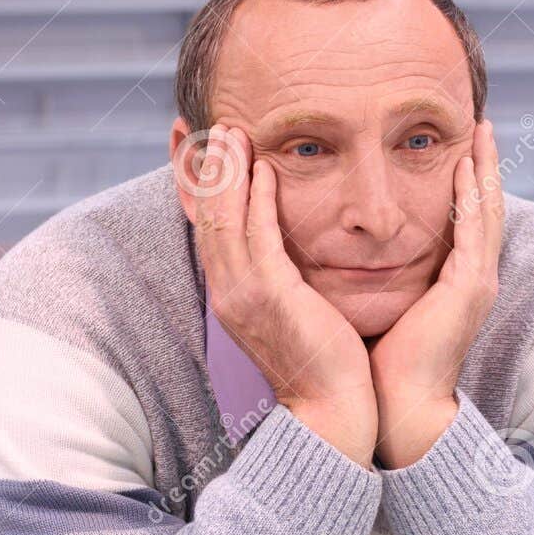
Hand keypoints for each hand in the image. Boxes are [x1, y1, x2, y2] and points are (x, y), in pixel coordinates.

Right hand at [193, 124, 377, 467]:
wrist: (332, 409)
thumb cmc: (323, 360)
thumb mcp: (292, 311)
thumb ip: (281, 278)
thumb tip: (285, 252)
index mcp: (232, 294)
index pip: (208, 228)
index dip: (203, 186)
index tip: (202, 148)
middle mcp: (228, 291)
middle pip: (204, 216)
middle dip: (205, 168)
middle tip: (210, 125)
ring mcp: (244, 295)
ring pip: (223, 220)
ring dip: (227, 172)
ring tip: (232, 132)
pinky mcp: (271, 297)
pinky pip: (257, 238)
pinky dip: (256, 200)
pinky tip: (262, 168)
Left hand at [369, 120, 503, 468]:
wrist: (397, 406)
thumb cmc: (381, 362)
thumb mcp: (380, 303)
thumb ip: (376, 273)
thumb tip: (344, 249)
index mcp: (453, 281)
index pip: (464, 219)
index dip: (465, 182)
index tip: (458, 147)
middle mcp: (474, 277)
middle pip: (484, 206)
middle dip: (484, 165)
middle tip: (480, 124)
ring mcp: (477, 281)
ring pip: (487, 210)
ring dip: (486, 168)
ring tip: (482, 131)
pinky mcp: (470, 288)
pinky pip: (476, 230)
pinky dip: (475, 195)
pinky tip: (468, 165)